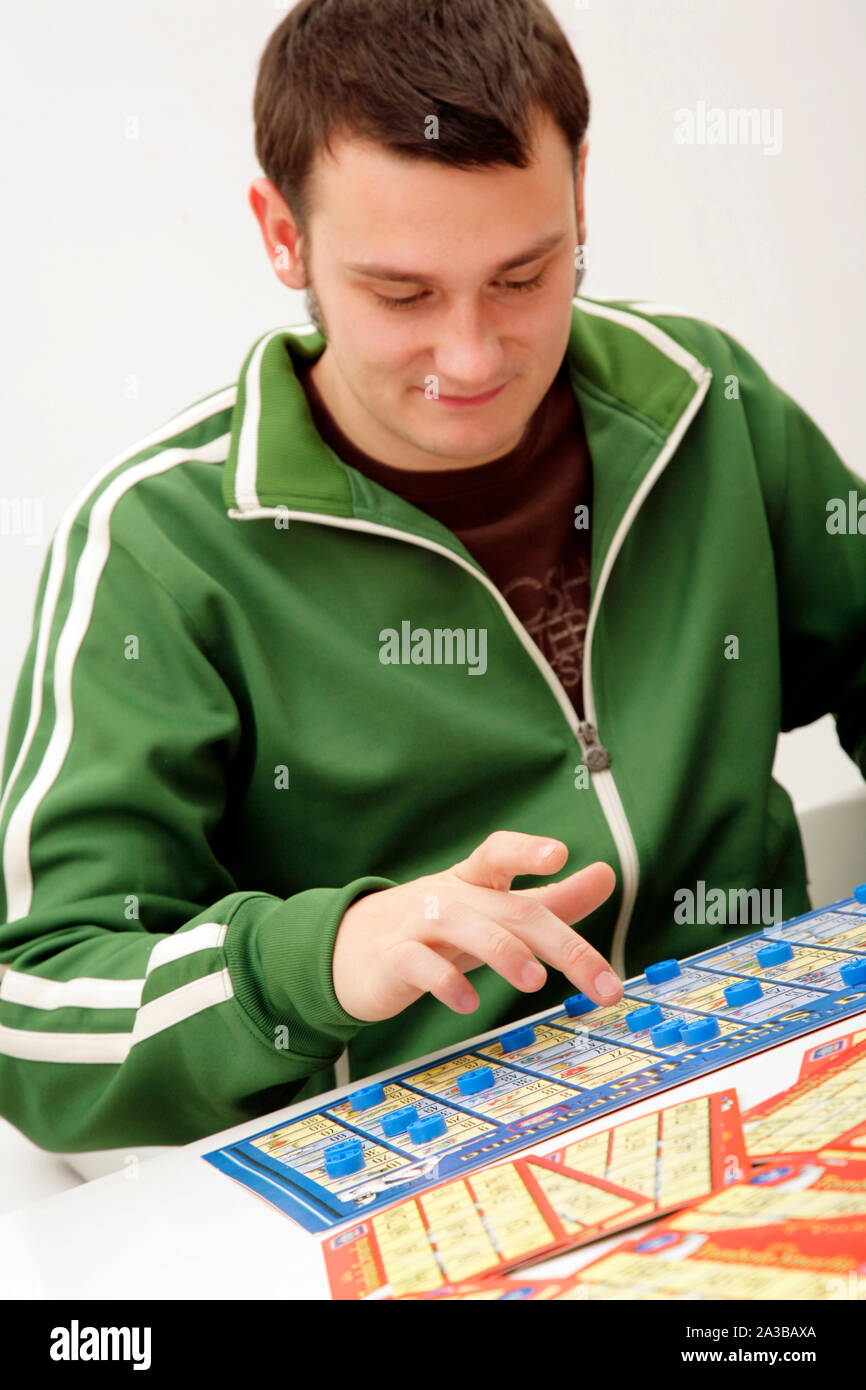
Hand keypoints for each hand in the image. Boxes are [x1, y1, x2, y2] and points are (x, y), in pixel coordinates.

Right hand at [332, 830, 619, 1022]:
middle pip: (510, 909)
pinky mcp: (393, 959)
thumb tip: (607, 875)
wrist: (352, 950)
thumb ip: (553, 899)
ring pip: (463, 927)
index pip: (499, 853)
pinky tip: (468, 1002)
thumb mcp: (495, 911)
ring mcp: (418, 925)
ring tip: (535, 980)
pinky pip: (418, 965)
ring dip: (503, 951)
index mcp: (476, 881)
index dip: (527, 851)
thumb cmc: (438, 928)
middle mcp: (450, 896)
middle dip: (562, 945)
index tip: (559, 854)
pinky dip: (444, 982)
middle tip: (603, 981)